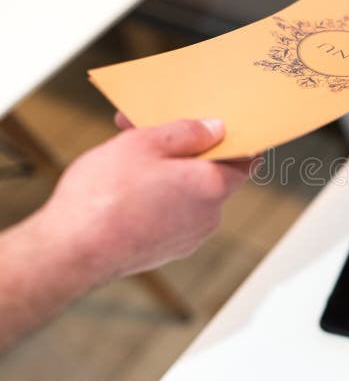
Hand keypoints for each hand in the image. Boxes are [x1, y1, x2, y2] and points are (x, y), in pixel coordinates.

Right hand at [34, 117, 248, 283]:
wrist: (70, 253)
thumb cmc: (105, 196)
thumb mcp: (144, 143)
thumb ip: (187, 132)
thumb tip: (216, 129)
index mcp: (213, 186)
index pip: (246, 161)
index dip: (235, 140)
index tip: (218, 127)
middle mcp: (209, 216)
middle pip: (211, 174)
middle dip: (186, 150)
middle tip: (152, 129)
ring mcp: (189, 237)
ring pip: (188, 194)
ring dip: (167, 171)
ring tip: (128, 153)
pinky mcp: (166, 249)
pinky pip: (172, 213)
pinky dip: (157, 196)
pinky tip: (125, 185)